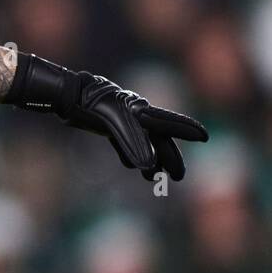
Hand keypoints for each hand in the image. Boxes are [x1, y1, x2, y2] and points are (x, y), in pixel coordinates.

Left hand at [6, 54, 208, 180]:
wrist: (66, 95)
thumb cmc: (90, 105)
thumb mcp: (112, 124)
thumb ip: (132, 143)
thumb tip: (148, 166)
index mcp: (140, 111)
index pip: (168, 123)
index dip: (186, 130)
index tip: (205, 136)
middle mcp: (134, 113)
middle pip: (157, 137)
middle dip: (169, 156)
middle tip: (178, 177)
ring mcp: (120, 118)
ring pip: (142, 141)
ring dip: (150, 159)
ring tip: (155, 177)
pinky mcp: (106, 124)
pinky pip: (123, 141)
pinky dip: (129, 154)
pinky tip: (133, 167)